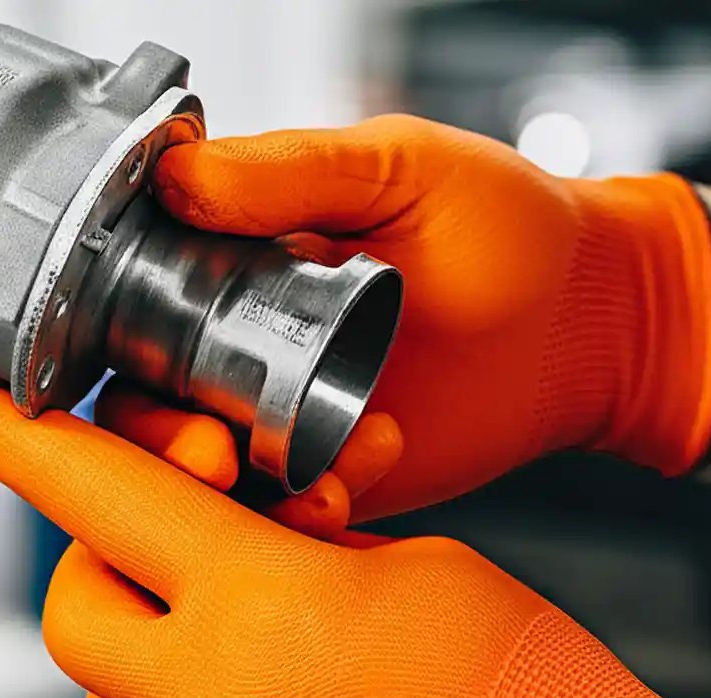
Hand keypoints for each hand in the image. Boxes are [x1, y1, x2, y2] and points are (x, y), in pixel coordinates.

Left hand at [0, 376, 689, 697]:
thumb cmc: (526, 678)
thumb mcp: (408, 563)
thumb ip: (285, 538)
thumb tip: (228, 525)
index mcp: (263, 609)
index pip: (98, 490)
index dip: (18, 432)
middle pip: (74, 594)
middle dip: (106, 541)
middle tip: (185, 509)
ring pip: (101, 676)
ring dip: (144, 616)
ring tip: (235, 590)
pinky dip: (177, 680)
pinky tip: (252, 656)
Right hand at [153, 114, 710, 519]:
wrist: (592, 320)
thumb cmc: (506, 225)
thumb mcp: (398, 167)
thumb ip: (289, 171)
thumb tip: (178, 175)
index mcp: (242, 258)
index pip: (136, 299)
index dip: (118, 334)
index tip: (138, 362)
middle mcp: (249, 339)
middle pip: (147, 402)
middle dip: (160, 441)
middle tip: (209, 451)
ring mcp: (289, 412)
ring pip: (201, 470)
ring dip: (225, 489)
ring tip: (306, 478)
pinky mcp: (336, 472)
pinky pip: (279, 512)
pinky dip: (296, 516)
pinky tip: (346, 491)